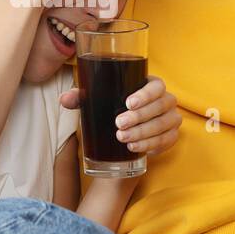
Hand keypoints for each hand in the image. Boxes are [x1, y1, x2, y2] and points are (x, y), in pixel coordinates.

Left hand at [61, 75, 180, 157]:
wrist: (125, 128)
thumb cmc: (113, 107)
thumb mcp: (98, 100)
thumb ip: (81, 97)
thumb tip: (64, 99)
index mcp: (151, 85)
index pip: (156, 86)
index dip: (146, 94)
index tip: (128, 103)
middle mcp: (166, 100)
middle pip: (161, 106)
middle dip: (140, 117)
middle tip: (119, 125)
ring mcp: (171, 118)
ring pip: (164, 125)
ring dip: (144, 133)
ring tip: (124, 139)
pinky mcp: (171, 136)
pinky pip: (167, 141)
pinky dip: (152, 145)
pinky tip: (137, 148)